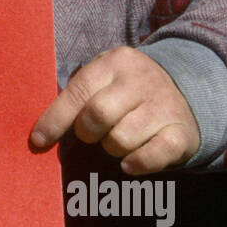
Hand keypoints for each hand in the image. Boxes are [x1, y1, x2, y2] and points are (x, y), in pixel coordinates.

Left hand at [29, 46, 200, 173]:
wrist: (187, 91)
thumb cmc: (128, 90)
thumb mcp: (105, 78)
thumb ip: (78, 96)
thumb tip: (42, 132)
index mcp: (116, 62)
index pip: (78, 91)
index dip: (55, 119)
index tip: (39, 140)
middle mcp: (141, 80)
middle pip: (98, 115)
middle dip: (87, 133)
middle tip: (92, 134)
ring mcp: (164, 106)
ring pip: (121, 140)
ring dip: (112, 148)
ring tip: (119, 138)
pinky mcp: (181, 133)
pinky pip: (152, 156)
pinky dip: (137, 164)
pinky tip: (130, 163)